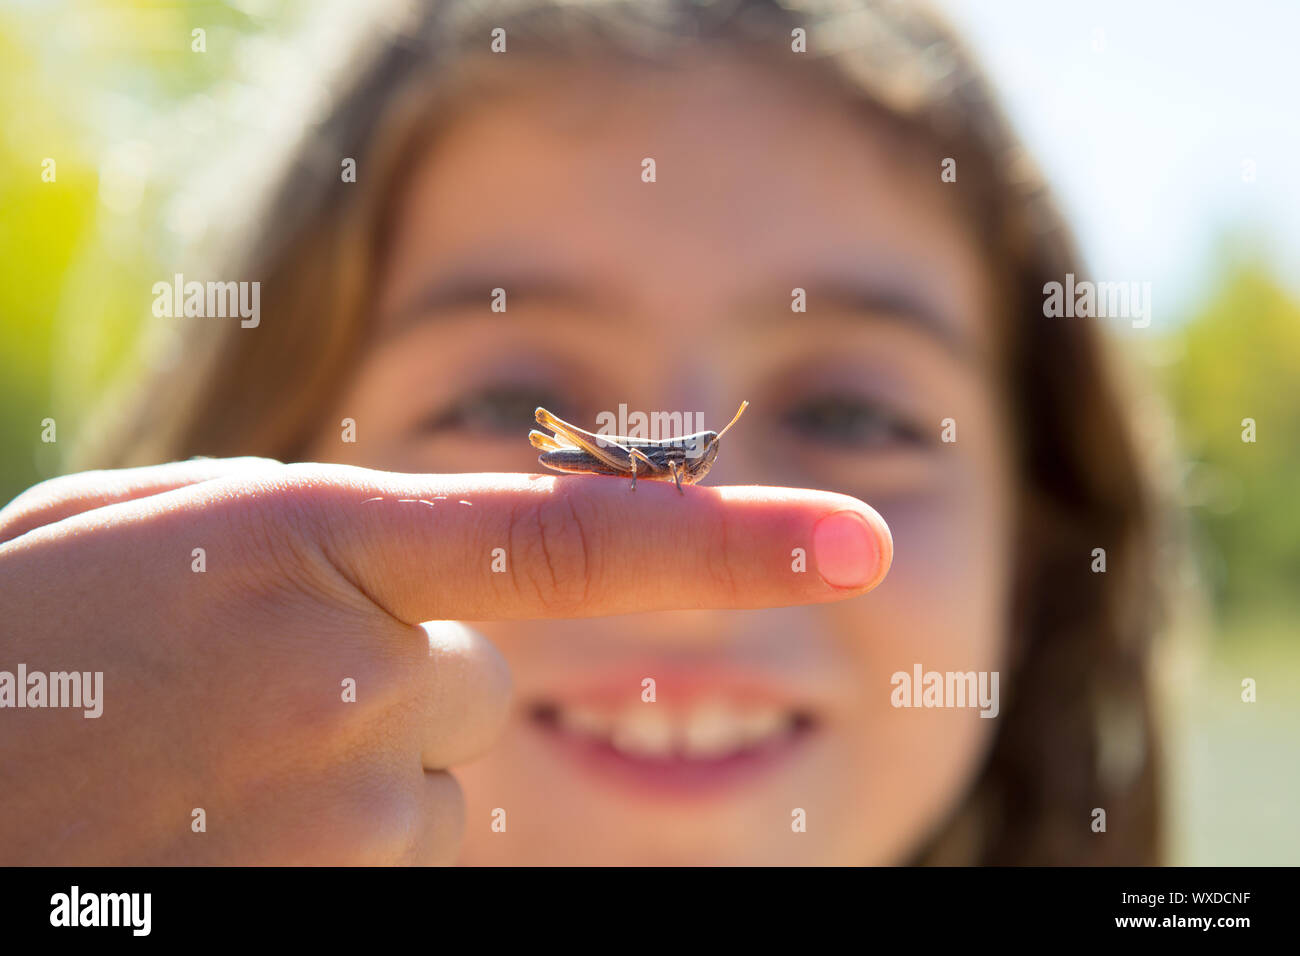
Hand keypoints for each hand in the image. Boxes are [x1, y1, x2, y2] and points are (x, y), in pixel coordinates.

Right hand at [0, 458, 890, 862]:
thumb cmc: (28, 639)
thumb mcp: (164, 528)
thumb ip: (334, 531)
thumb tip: (459, 581)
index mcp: (316, 538)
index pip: (574, 538)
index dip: (734, 542)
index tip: (863, 544)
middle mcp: (352, 675)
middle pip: (477, 676)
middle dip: (397, 680)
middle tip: (248, 690)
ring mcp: (342, 811)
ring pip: (431, 776)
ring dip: (352, 766)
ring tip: (206, 761)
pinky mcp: (329, 903)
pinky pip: (399, 850)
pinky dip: (333, 837)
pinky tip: (219, 823)